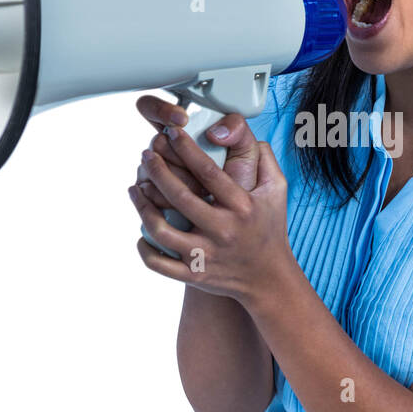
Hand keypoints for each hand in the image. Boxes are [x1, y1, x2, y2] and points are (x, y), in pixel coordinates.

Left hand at [129, 122, 292, 304]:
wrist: (268, 279)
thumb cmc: (269, 228)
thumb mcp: (277, 190)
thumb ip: (263, 157)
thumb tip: (239, 133)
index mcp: (242, 206)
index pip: (208, 172)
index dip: (186, 148)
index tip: (171, 132)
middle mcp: (223, 231)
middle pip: (180, 197)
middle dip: (158, 170)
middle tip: (146, 154)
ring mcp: (206, 255)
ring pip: (161, 230)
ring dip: (142, 206)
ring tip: (136, 188)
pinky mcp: (194, 275)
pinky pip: (158, 263)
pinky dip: (144, 247)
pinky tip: (141, 230)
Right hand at [131, 95, 262, 214]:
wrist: (238, 223)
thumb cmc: (241, 186)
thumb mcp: (247, 154)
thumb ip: (239, 130)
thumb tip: (215, 132)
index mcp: (184, 132)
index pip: (153, 108)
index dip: (162, 110)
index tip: (182, 120)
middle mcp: (165, 150)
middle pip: (158, 141)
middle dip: (184, 158)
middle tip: (207, 170)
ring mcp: (154, 172)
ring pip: (153, 168)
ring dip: (183, 180)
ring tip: (204, 192)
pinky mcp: (149, 196)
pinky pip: (150, 191)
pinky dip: (173, 198)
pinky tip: (190, 203)